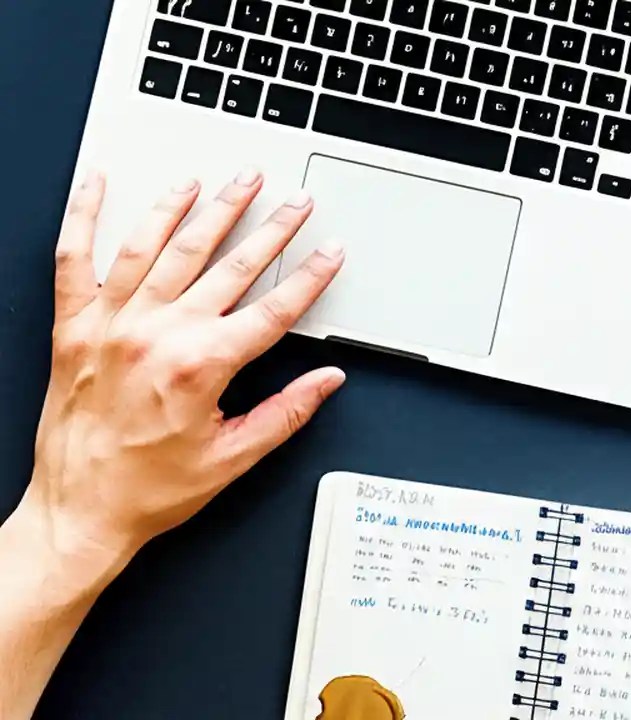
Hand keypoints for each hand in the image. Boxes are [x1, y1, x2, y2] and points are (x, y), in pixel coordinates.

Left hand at [18, 169, 345, 571]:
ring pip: (160, 246)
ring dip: (198, 208)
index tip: (330, 253)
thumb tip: (326, 381)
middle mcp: (155, 335)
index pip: (272, 310)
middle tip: (294, 203)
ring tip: (225, 182)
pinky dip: (83, 216)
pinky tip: (99, 185)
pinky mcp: (71, 327)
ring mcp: (110, 325)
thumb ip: (286, 412)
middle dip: (269, 229)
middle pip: (226, 266)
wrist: (78, 513)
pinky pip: (73, 258)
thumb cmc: (148, 491)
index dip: (309, 278)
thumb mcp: (234, 459)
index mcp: (200, 367)